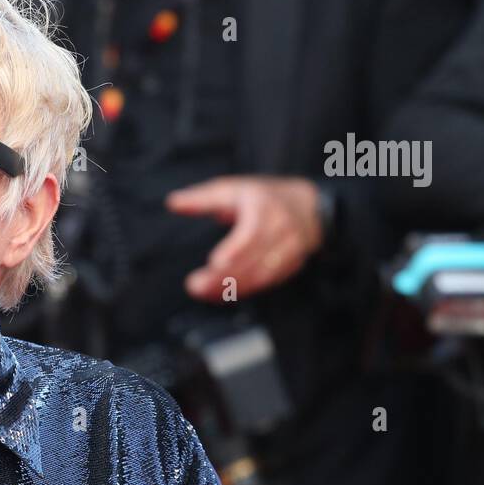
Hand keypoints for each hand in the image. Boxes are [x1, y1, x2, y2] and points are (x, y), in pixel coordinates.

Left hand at [165, 176, 323, 301]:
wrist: (311, 207)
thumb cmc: (264, 197)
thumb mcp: (234, 189)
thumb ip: (202, 198)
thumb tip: (172, 203)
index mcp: (265, 209)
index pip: (251, 233)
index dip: (235, 250)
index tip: (214, 263)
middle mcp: (282, 230)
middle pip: (253, 259)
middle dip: (224, 277)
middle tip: (195, 287)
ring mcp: (290, 250)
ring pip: (261, 275)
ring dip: (231, 288)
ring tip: (203, 293)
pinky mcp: (291, 266)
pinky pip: (266, 282)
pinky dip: (243, 290)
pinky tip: (221, 295)